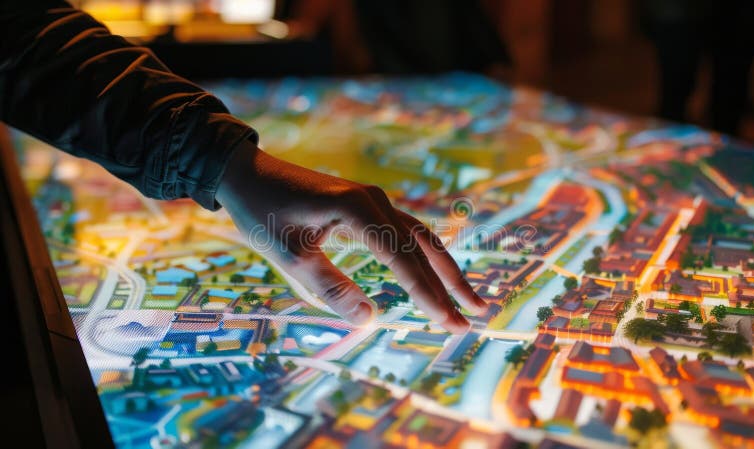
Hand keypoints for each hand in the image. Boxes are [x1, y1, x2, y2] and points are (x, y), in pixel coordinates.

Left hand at [216, 141, 487, 333]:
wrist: (247, 172)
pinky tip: (437, 275)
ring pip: (422, 238)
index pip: (401, 258)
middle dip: (448, 285)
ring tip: (471, 299)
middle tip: (474, 317)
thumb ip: (329, 287)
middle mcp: (375, 200)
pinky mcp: (368, 206)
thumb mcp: (289, 255)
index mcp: (358, 208)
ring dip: (446, 269)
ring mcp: (374, 201)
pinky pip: (407, 233)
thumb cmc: (262, 212)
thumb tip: (368, 319)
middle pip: (422, 246)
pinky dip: (426, 257)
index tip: (446, 322)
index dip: (425, 293)